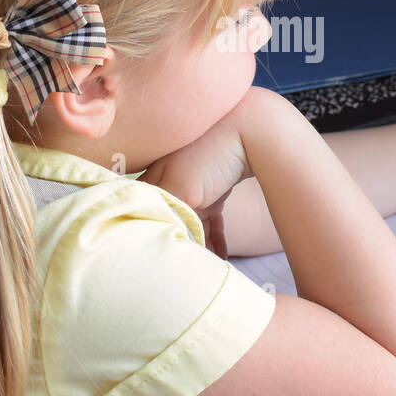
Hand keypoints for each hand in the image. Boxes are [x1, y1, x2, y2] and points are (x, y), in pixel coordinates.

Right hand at [138, 89, 262, 257]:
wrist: (253, 127)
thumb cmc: (212, 153)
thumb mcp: (180, 187)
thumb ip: (164, 212)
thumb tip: (154, 238)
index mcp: (154, 178)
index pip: (142, 212)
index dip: (146, 235)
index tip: (152, 258)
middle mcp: (170, 182)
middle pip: (168, 221)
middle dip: (175, 243)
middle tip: (182, 268)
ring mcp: (195, 186)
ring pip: (192, 224)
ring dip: (198, 245)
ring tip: (203, 268)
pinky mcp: (217, 192)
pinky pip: (212, 221)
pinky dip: (215, 239)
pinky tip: (221, 257)